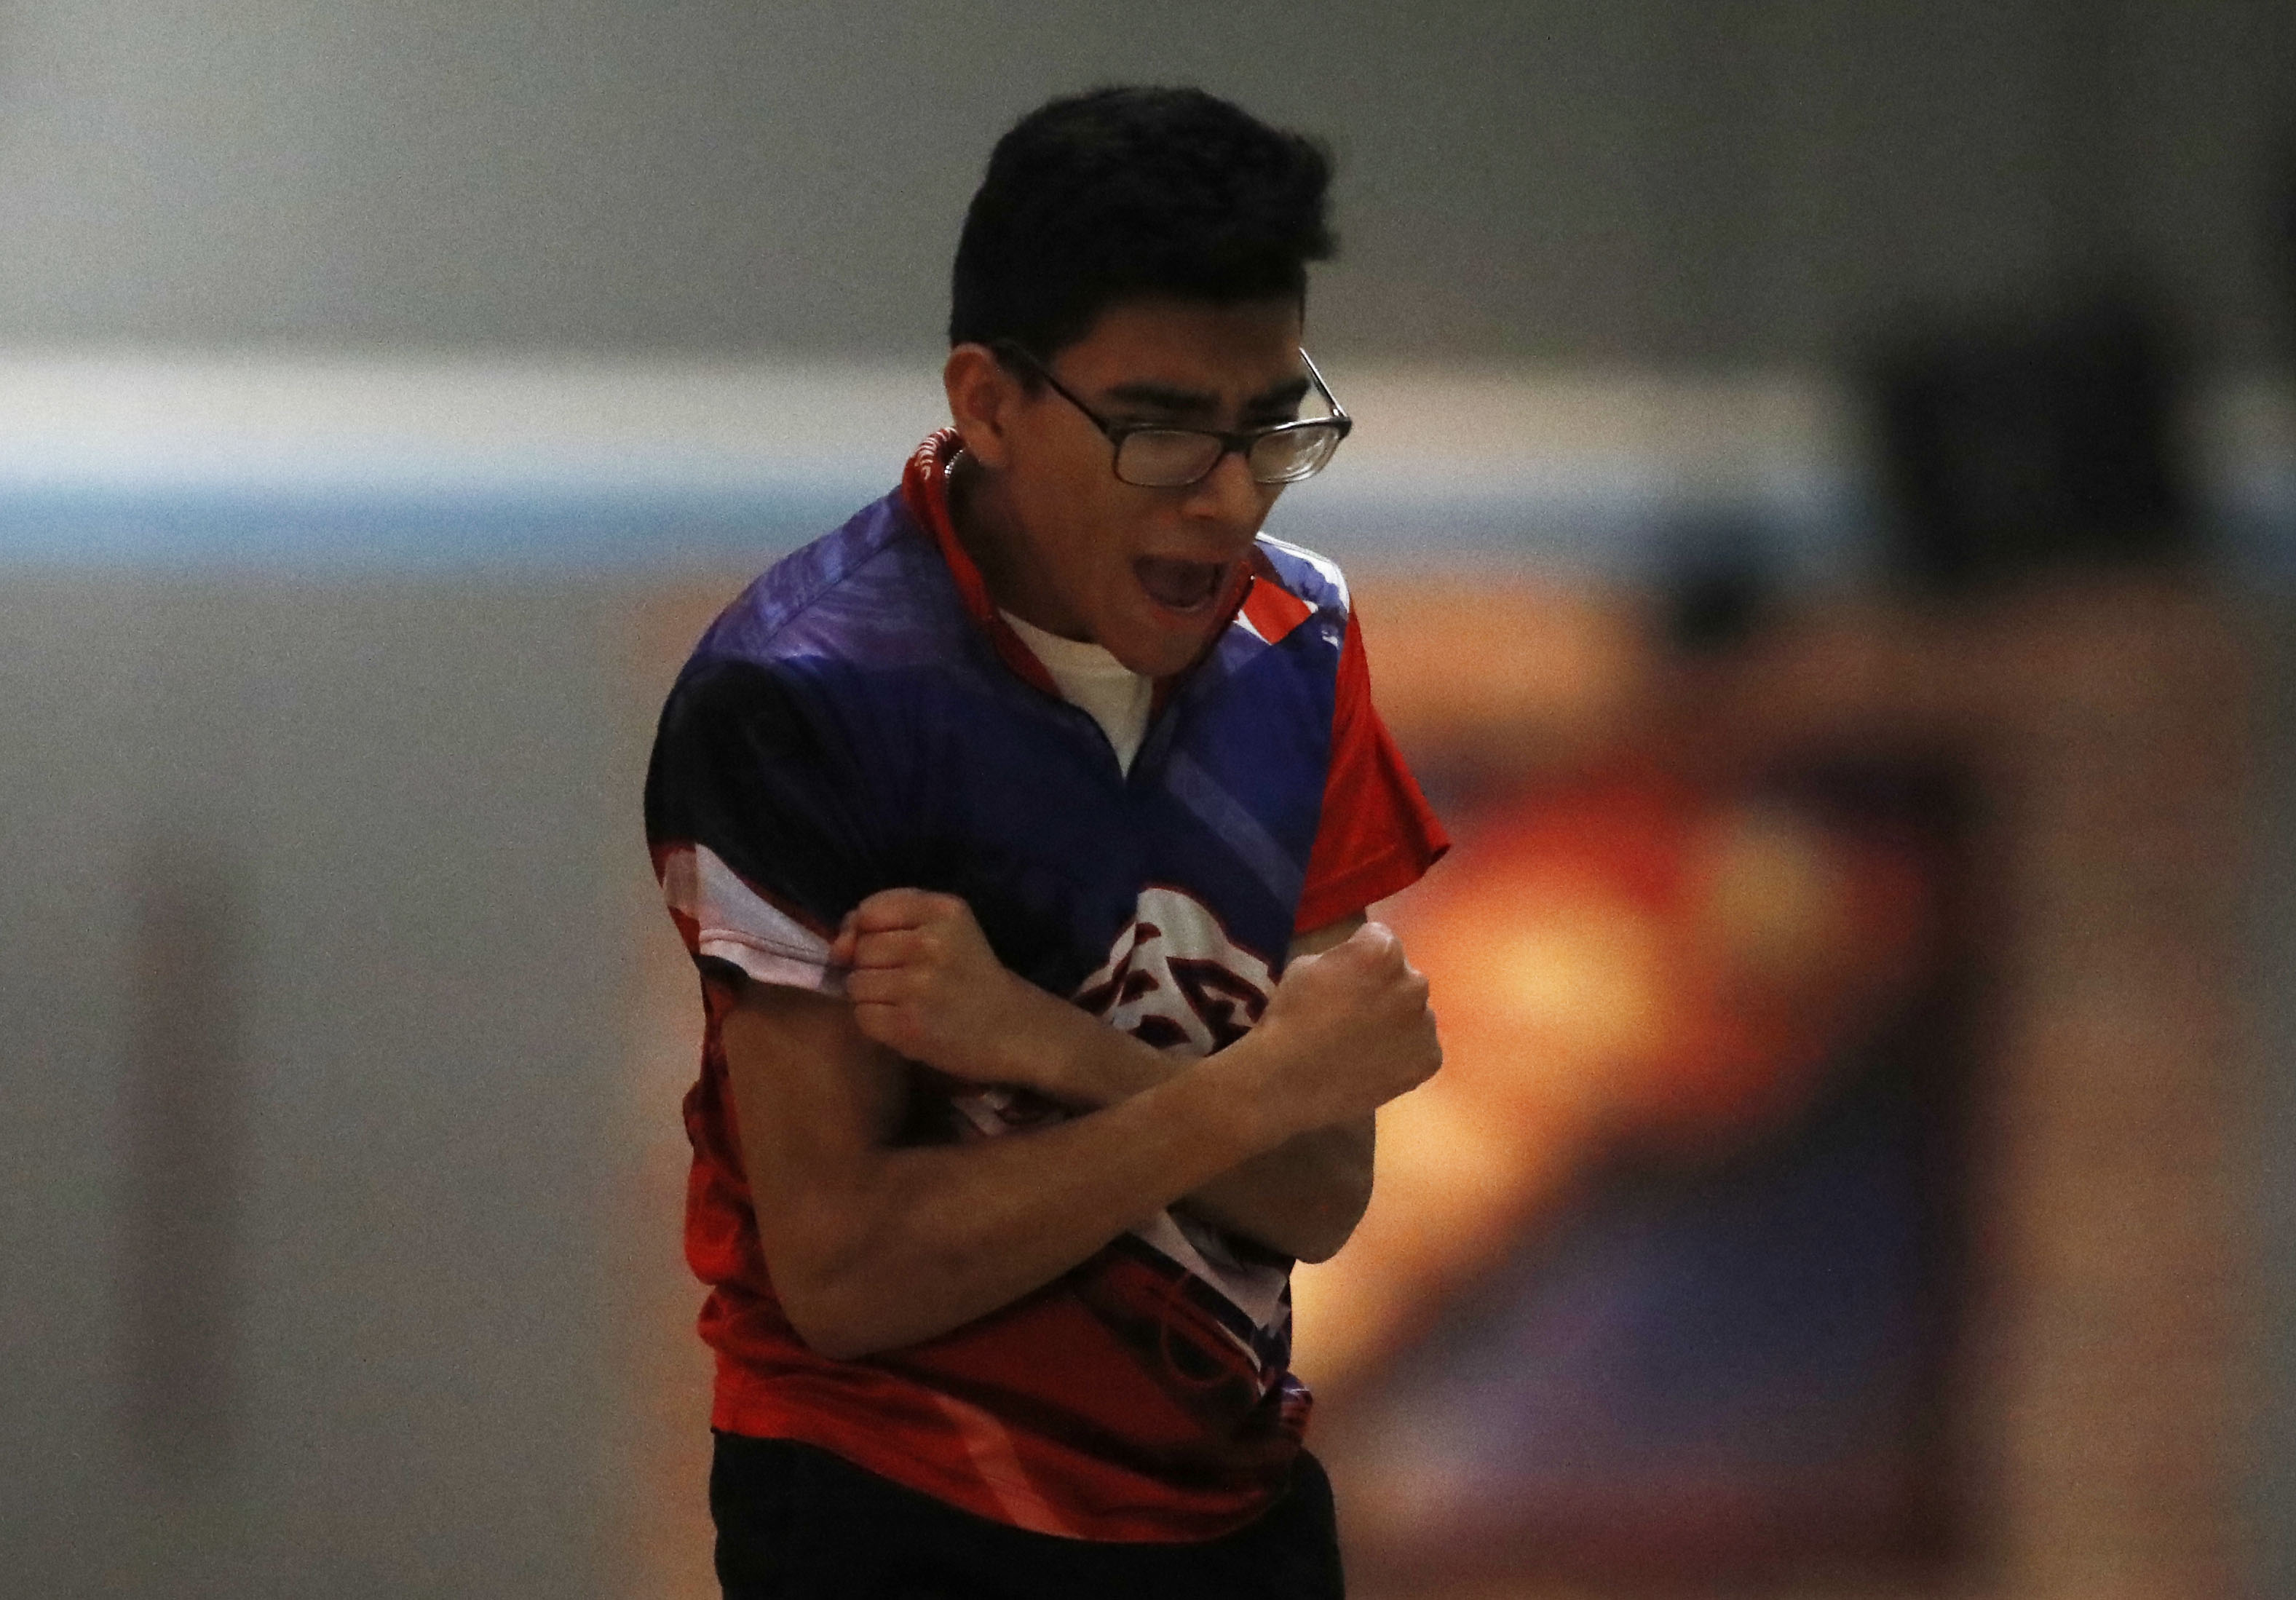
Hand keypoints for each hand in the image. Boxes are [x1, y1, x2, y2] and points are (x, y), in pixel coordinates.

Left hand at [834, 888, 1039, 1086]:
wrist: (1011, 1028)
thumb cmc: (969, 975)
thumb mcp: (943, 929)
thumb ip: (886, 921)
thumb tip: (838, 946)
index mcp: (944, 910)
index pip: (869, 910)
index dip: (867, 931)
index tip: (891, 949)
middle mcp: (931, 943)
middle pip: (861, 949)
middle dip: (874, 967)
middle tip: (910, 980)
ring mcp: (919, 986)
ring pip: (856, 983)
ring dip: (873, 997)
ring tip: (908, 1002)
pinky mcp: (910, 1025)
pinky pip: (862, 1016)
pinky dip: (877, 1023)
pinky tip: (905, 1022)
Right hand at [1240, 921, 1440, 1139]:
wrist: (1289, 1082)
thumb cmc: (1290, 1018)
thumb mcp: (1305, 966)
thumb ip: (1343, 957)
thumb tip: (1357, 964)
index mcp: (1382, 951)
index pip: (1380, 939)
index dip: (1358, 957)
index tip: (1343, 976)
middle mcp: (1414, 982)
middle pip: (1402, 975)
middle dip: (1383, 986)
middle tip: (1355, 1011)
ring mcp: (1426, 1023)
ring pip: (1414, 1011)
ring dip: (1395, 1019)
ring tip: (1364, 1042)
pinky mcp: (1429, 1059)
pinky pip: (1419, 1046)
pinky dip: (1403, 1052)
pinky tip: (1375, 1062)